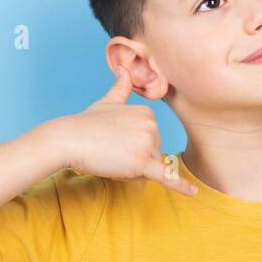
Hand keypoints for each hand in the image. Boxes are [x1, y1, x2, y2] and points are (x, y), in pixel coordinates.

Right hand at [51, 65, 197, 194]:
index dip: (131, 148)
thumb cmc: (85, 124)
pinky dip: (179, 185)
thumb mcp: (107, 102)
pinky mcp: (142, 162)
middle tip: (109, 151)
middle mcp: (152, 126)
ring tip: (111, 158)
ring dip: (131, 171)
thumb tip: (123, 69)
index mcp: (148, 113)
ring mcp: (147, 143)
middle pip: (151, 156)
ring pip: (148, 169)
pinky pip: (165, 176)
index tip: (112, 141)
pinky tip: (193, 192)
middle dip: (132, 161)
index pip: (149, 143)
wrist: (68, 139)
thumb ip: (120, 87)